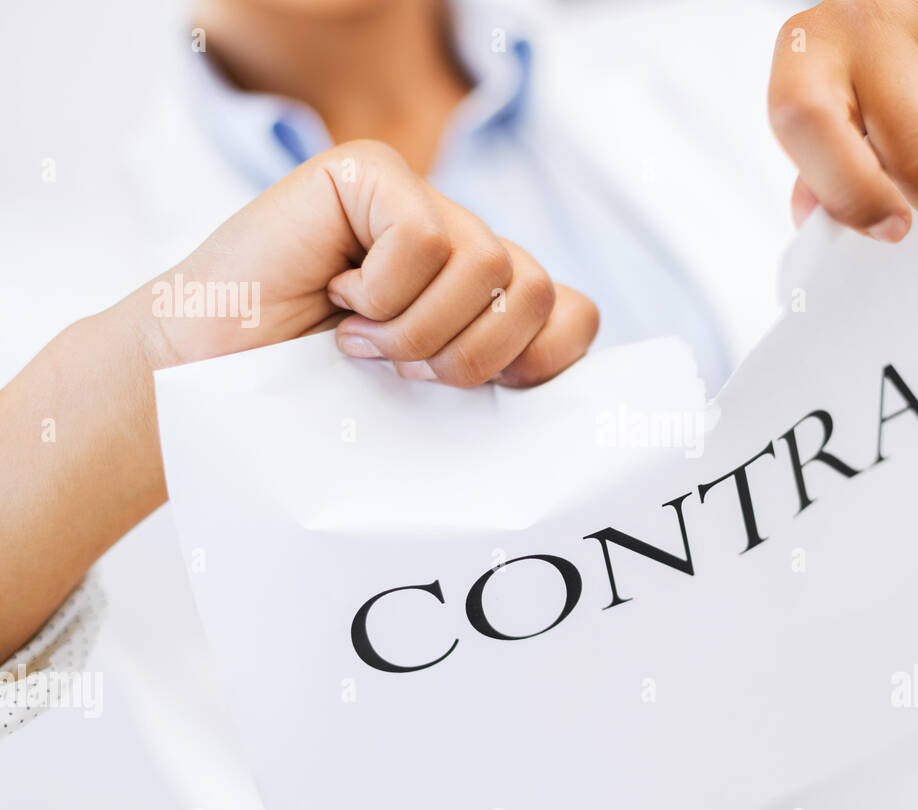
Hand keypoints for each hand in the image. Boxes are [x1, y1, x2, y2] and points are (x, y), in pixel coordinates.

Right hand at [141, 139, 597, 386]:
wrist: (210, 375)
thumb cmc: (313, 393)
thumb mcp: (428, 397)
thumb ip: (499, 374)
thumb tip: (572, 374)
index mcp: (485, 297)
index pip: (575, 313)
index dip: (542, 360)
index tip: (482, 389)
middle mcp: (462, 242)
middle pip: (536, 290)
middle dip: (472, 355)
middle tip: (405, 370)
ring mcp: (418, 200)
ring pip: (486, 265)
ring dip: (416, 329)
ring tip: (361, 336)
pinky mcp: (369, 173)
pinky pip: (423, 238)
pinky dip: (380, 289)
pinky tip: (336, 289)